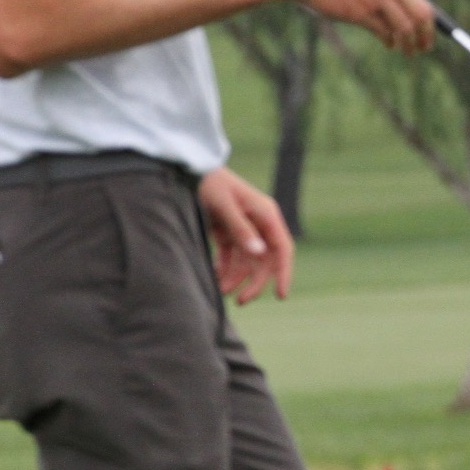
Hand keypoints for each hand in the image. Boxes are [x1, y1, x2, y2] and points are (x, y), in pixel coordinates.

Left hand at [198, 167, 293, 303]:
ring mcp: (243, 227)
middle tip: (241, 301)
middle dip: (255, 282)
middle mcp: (259, 223)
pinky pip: (231, 256)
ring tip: (221, 291)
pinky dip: (224, 269)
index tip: (280, 295)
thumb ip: (241, 229)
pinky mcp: (227, 231)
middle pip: (265, 260)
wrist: (186, 167)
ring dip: (237, 278)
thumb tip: (259, 253)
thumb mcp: (223, 204)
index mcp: (266, 214)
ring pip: (247, 261)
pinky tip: (215, 278)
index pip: (282, 249)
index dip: (284, 273)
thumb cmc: (208, 182)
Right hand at [286, 0, 434, 53]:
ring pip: (406, 26)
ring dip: (412, 43)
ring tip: (412, 50)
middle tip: (426, 43)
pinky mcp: (363, 12)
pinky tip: (390, 44)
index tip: (418, 8)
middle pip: (422, 10)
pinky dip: (390, 41)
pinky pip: (386, 32)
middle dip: (428, 32)